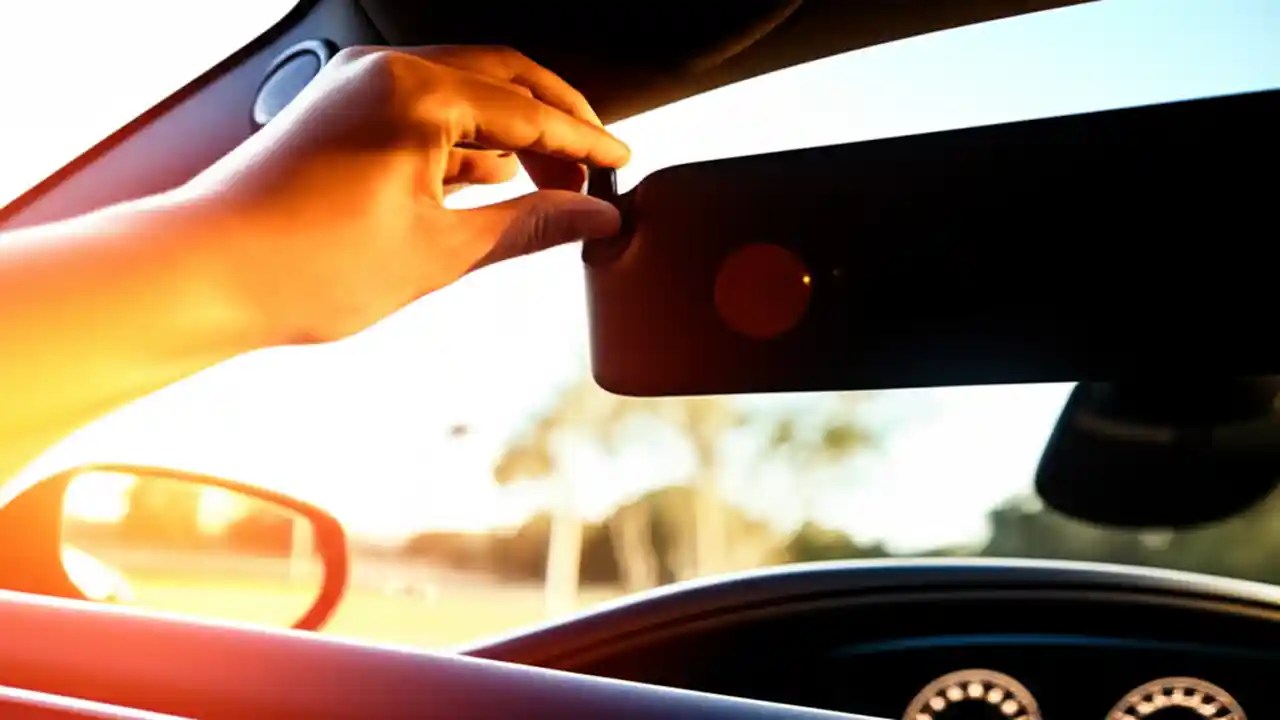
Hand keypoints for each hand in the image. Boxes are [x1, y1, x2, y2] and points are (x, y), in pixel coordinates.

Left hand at [181, 45, 629, 344]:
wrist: (204, 276)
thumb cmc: (302, 264)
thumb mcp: (440, 250)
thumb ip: (528, 224)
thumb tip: (591, 215)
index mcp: (415, 92)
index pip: (530, 108)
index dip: (586, 140)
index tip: (620, 163)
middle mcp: (384, 73)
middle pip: (503, 78)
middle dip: (555, 121)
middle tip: (593, 167)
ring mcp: (356, 89)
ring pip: (463, 94)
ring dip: (510, 132)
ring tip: (548, 183)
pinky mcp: (338, 114)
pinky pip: (422, 112)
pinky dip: (463, 142)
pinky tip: (487, 181)